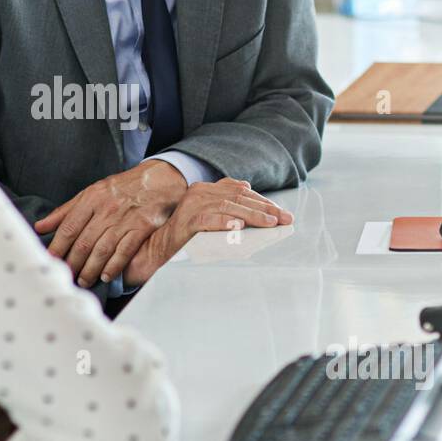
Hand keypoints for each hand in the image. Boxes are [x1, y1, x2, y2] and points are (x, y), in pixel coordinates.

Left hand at [34, 159, 188, 287]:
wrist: (158, 179)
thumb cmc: (121, 188)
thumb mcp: (91, 193)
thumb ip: (66, 211)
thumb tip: (40, 227)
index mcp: (91, 199)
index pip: (69, 227)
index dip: (58, 247)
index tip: (51, 261)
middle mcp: (107, 209)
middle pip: (84, 241)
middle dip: (73, 262)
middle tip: (66, 276)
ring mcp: (125, 219)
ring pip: (102, 249)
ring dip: (91, 268)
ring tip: (84, 280)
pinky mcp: (142, 227)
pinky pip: (125, 250)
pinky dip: (114, 265)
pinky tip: (106, 276)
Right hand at [122, 178, 293, 287]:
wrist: (157, 250)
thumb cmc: (187, 237)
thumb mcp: (210, 219)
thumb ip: (228, 208)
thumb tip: (250, 196)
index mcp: (206, 189)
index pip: (240, 191)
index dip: (263, 201)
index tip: (282, 213)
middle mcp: (199, 193)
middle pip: (238, 197)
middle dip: (264, 208)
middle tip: (284, 219)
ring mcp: (192, 206)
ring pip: (228, 207)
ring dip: (252, 215)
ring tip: (269, 223)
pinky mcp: (186, 222)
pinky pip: (208, 220)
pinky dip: (224, 223)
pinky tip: (238, 227)